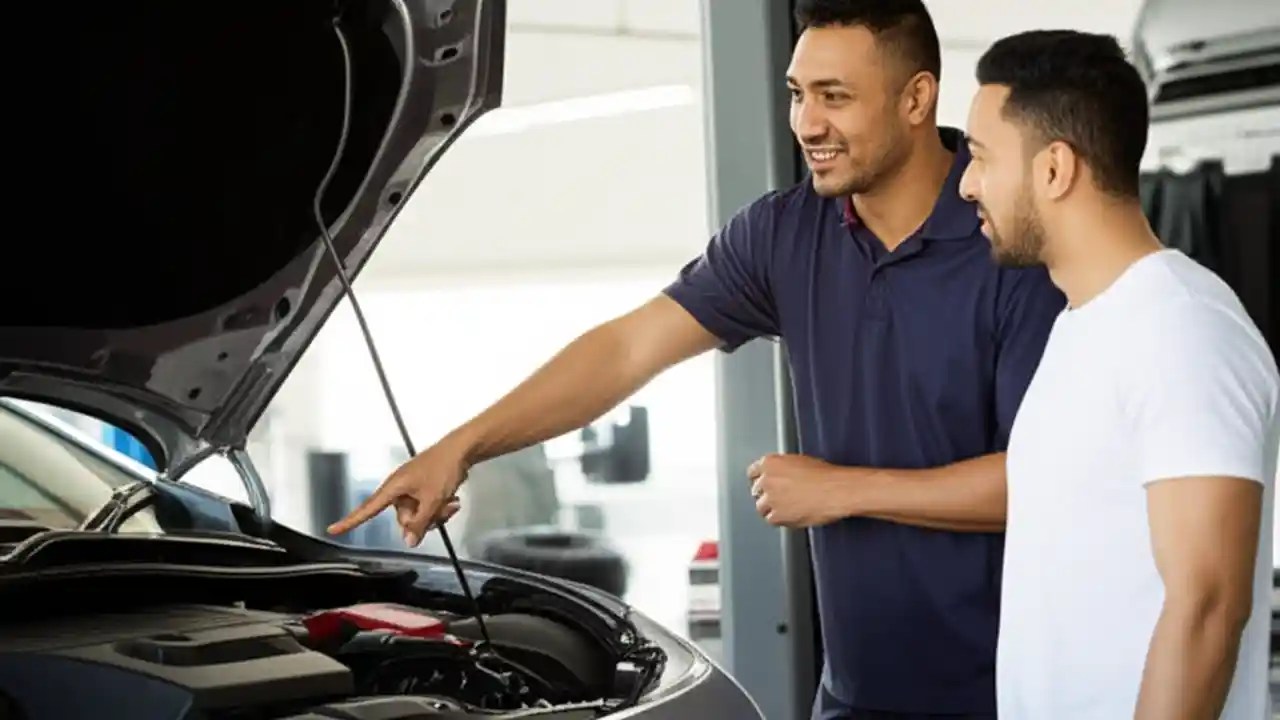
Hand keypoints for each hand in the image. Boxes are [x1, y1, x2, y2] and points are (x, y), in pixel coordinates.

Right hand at [327, 442, 467, 546]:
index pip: (367, 508)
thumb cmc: (443, 468)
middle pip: (403, 519)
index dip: (350, 520)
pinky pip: (426, 508)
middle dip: (424, 519)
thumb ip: (419, 523)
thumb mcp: (432, 500)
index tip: (332, 529)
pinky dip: (439, 507)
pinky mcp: (423, 489)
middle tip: (441, 508)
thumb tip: (408, 542)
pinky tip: (452, 500)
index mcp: (393, 488)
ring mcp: (412, 489)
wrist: (461, 450)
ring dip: (436, 513)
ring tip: (450, 502)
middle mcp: (399, 489)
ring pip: (418, 515)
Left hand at [747, 453, 849, 527]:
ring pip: (761, 507)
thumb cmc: (826, 476)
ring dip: (772, 508)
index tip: (763, 484)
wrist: (836, 490)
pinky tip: (792, 515)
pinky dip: (780, 519)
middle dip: (766, 494)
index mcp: (770, 463)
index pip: (753, 472)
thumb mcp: (800, 461)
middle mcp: (766, 480)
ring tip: (788, 508)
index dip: (760, 480)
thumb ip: (783, 468)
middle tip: (781, 498)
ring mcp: (770, 499)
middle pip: (756, 490)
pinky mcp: (777, 515)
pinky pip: (771, 520)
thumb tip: (781, 476)